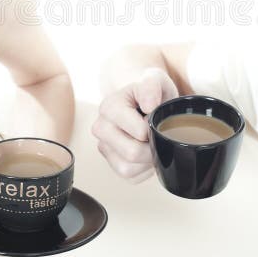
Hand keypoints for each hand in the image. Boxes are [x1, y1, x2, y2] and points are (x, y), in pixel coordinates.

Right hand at [91, 67, 177, 182]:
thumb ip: (151, 85)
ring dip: (147, 160)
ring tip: (151, 141)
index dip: (155, 128)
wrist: (143, 100)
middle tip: (156, 133)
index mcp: (109, 107)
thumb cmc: (149, 91)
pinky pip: (130, 177)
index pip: (140, 132)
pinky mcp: (111, 163)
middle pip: (132, 153)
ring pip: (129, 169)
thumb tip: (148, 106)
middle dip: (152, 147)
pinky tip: (146, 151)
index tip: (155, 116)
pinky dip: (144, 169)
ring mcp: (104, 147)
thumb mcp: (154, 79)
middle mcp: (100, 128)